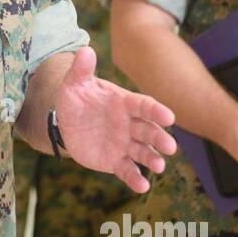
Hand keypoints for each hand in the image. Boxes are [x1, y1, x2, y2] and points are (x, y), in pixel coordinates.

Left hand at [55, 46, 177, 193]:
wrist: (66, 122)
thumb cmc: (77, 99)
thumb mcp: (75, 84)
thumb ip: (82, 70)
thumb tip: (85, 49)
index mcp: (124, 103)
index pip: (144, 106)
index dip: (156, 111)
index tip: (169, 117)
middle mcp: (129, 124)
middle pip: (148, 131)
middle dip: (160, 138)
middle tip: (170, 147)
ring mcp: (124, 144)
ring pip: (142, 152)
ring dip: (152, 159)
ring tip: (159, 166)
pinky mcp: (116, 161)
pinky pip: (127, 170)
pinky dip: (135, 179)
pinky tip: (142, 187)